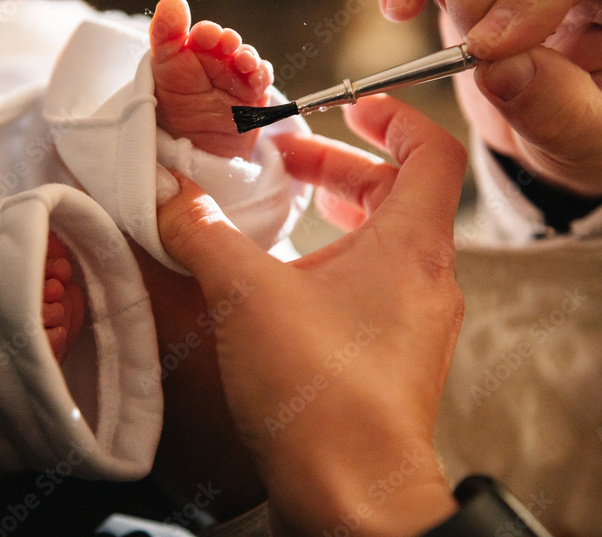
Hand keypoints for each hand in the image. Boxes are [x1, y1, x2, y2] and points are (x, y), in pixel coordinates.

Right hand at [157, 96, 463, 535]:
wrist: (354, 496)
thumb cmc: (322, 393)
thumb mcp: (245, 294)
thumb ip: (203, 232)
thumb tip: (170, 196)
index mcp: (413, 246)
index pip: (432, 151)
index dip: (395, 115)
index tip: (352, 104)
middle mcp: (427, 280)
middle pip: (401, 194)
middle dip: (341, 168)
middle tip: (289, 160)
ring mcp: (416, 322)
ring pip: (388, 243)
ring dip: (340, 215)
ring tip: (288, 207)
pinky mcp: (395, 356)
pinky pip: (377, 286)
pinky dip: (340, 261)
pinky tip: (289, 277)